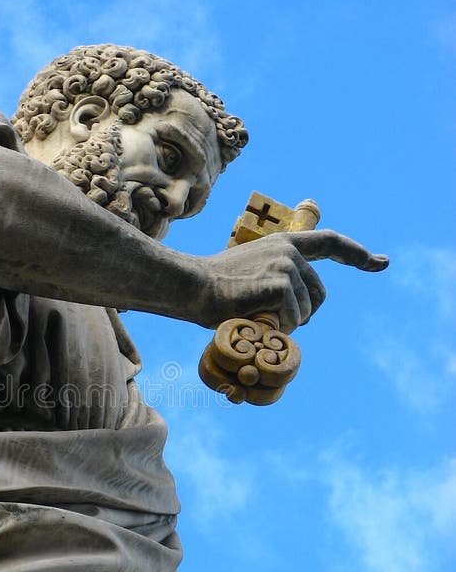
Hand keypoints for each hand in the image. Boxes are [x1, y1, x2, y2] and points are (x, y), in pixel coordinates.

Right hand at [200, 229, 388, 331]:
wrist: (190, 285)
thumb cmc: (212, 290)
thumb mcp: (249, 274)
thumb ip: (275, 281)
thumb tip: (295, 313)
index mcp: (283, 243)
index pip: (330, 243)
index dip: (358, 254)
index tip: (381, 263)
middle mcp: (289, 251)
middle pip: (320, 294)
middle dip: (305, 316)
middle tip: (277, 325)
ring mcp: (287, 266)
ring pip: (305, 311)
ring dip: (287, 325)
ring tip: (256, 318)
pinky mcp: (282, 284)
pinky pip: (293, 319)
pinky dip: (277, 329)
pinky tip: (255, 320)